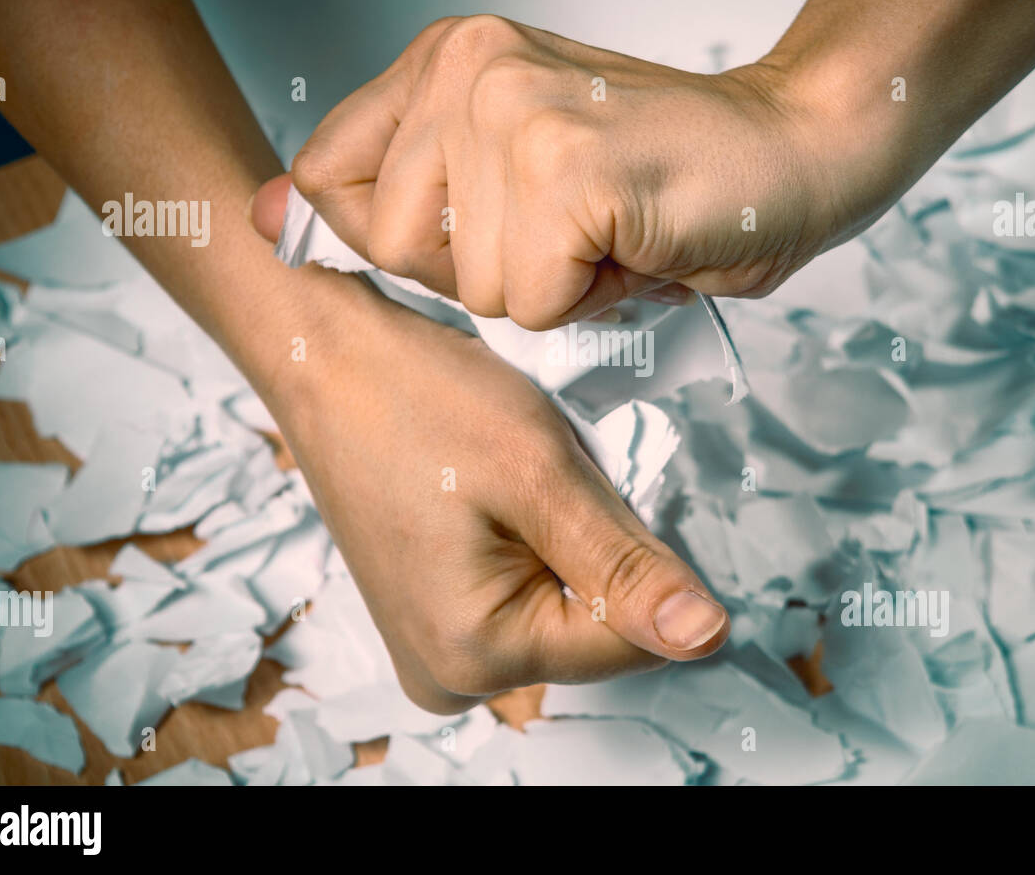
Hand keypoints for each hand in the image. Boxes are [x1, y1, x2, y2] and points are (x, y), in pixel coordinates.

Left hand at [252, 15, 877, 329]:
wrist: (797, 154)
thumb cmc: (663, 179)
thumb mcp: (512, 175)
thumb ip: (400, 188)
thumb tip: (258, 214)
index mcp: (447, 58)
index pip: (326, 177)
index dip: (390, 239)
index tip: (477, 234)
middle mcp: (469, 66)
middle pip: (397, 248)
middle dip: (487, 274)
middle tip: (568, 231)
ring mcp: (515, 111)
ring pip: (474, 288)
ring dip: (552, 291)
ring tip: (611, 235)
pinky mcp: (567, 167)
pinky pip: (536, 302)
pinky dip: (596, 301)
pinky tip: (638, 245)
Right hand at [259, 280, 729, 713]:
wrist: (330, 358)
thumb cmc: (413, 398)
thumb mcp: (541, 475)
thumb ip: (626, 566)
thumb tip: (704, 637)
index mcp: (475, 654)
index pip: (630, 642)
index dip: (645, 560)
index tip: (601, 488)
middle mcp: (450, 676)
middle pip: (597, 631)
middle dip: (600, 548)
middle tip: (548, 476)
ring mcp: (437, 650)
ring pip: (567, 607)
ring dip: (570, 540)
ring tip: (515, 480)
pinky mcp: (436, 617)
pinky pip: (527, 593)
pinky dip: (540, 541)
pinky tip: (502, 494)